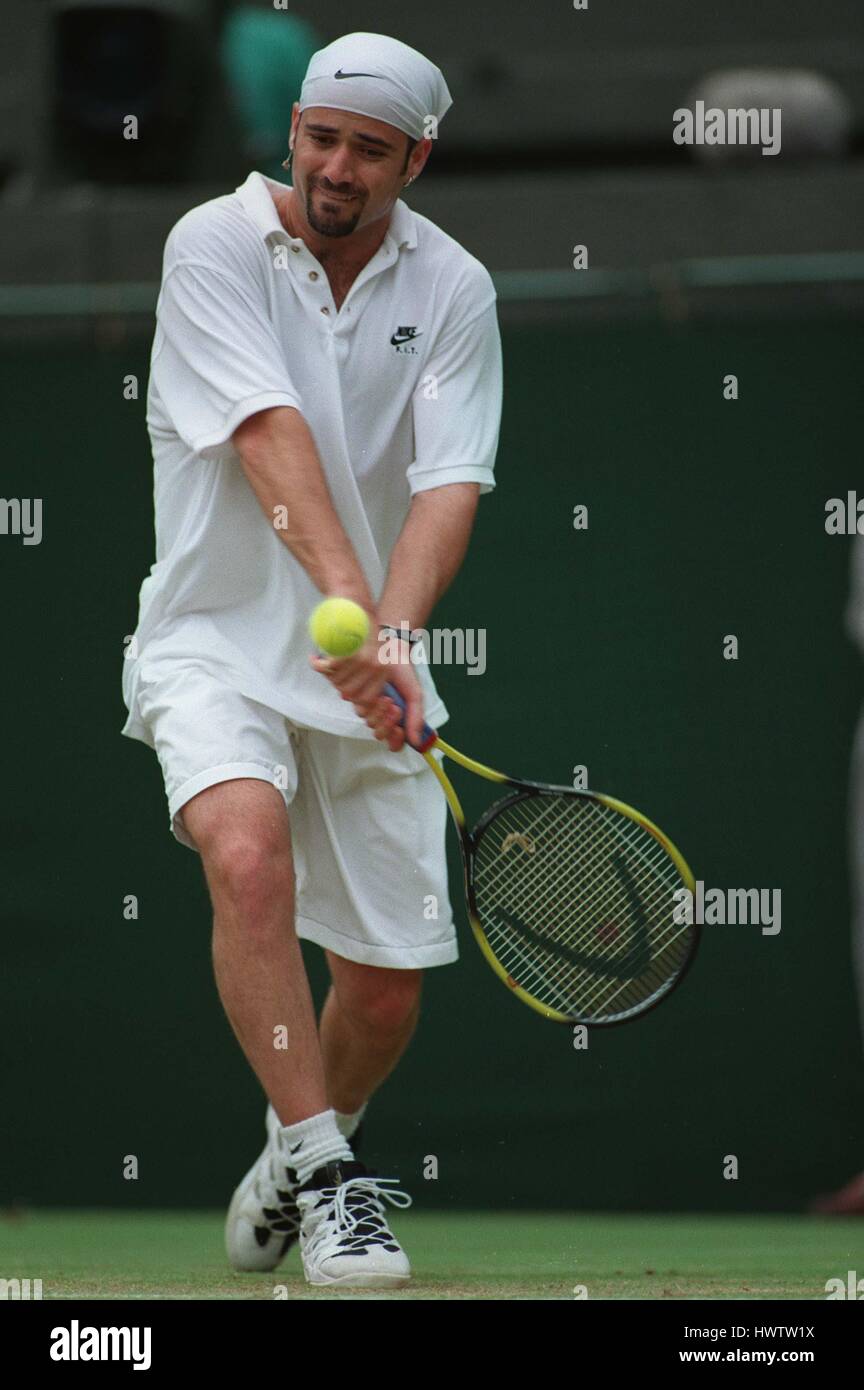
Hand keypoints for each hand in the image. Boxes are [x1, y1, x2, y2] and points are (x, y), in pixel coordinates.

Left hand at [309, 634, 424, 750]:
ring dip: (366, 687)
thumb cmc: (399, 664)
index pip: (382, 733)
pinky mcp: (333, 670)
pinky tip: (356, 662)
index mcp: (380, 710)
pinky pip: (332, 675)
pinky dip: (341, 668)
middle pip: (366, 718)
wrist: (390, 638)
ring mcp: (348, 687)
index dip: (388, 732)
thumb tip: (416, 742)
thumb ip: (415, 716)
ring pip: (350, 697)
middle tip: (389, 700)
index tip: (398, 727)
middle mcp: (363, 702)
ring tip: (379, 676)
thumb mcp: (413, 691)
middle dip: (380, 711)